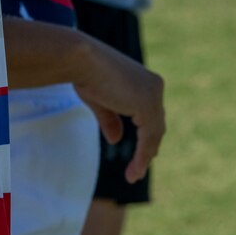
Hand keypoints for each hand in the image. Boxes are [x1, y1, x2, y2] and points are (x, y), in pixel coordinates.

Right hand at [71, 36, 164, 183]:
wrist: (79, 59)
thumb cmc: (84, 73)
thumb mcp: (99, 100)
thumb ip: (111, 119)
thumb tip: (116, 140)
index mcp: (145, 81)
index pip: (151, 115)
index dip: (146, 137)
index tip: (141, 156)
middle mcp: (154, 86)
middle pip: (156, 125)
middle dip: (147, 149)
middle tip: (138, 170)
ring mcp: (153, 95)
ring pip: (154, 134)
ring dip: (144, 158)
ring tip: (133, 176)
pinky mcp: (147, 105)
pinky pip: (148, 138)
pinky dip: (141, 156)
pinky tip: (134, 170)